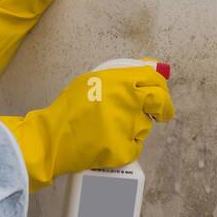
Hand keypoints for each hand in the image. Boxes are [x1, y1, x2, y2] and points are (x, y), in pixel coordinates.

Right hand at [0, 65, 175, 190]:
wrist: (53, 138)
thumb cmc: (70, 109)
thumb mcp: (93, 80)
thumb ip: (122, 75)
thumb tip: (150, 68)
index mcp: (121, 81)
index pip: (155, 79)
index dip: (161, 86)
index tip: (161, 93)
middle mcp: (130, 101)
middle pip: (160, 101)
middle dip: (163, 108)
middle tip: (160, 114)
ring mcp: (129, 126)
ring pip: (144, 126)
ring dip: (134, 127)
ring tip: (110, 128)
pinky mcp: (125, 148)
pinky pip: (135, 146)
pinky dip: (126, 146)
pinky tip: (108, 142)